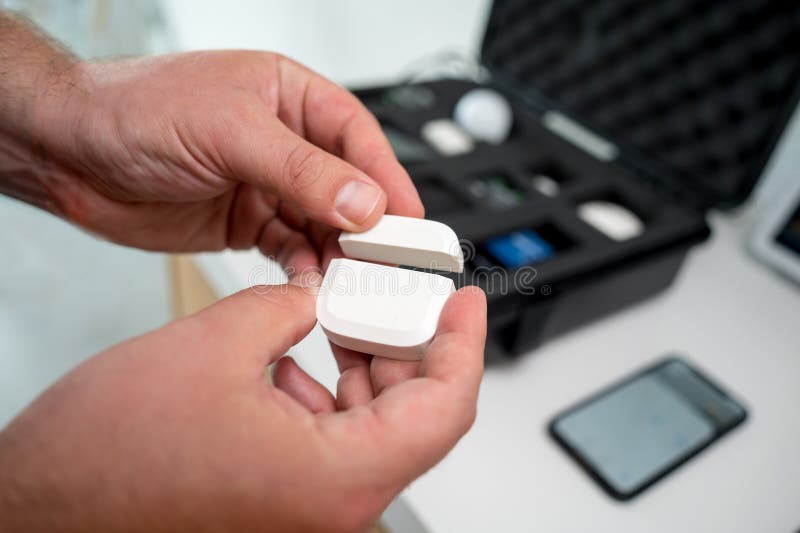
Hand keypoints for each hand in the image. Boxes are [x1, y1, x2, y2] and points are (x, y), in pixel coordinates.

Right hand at [0, 283, 485, 531]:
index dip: (463, 343)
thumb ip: (288, 306)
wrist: (42, 509)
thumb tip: (318, 294)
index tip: (462, 300)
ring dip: (364, 362)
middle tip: (397, 291)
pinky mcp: (281, 503)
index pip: (445, 408)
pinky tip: (301, 351)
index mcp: (335, 479)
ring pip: (372, 425)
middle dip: (407, 342)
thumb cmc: (105, 459)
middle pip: (414, 414)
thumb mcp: (215, 344)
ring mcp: (308, 512)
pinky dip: (328, 391)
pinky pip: (332, 442)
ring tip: (345, 309)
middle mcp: (332, 509)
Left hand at [25, 50, 422, 270]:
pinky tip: (308, 281)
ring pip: (321, 224)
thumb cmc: (135, 110)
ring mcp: (264, 184)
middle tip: (385, 260)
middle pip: (346, 186)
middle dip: (367, 224)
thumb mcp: (229, 130)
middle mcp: (283, 141)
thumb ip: (301, 170)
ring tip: (349, 278)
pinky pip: (289, 249)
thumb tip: (364, 201)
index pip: (356, 137)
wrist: (68, 155)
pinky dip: (302, 268)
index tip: (409, 218)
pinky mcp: (244, 223)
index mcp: (287, 96)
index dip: (387, 177)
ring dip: (336, 252)